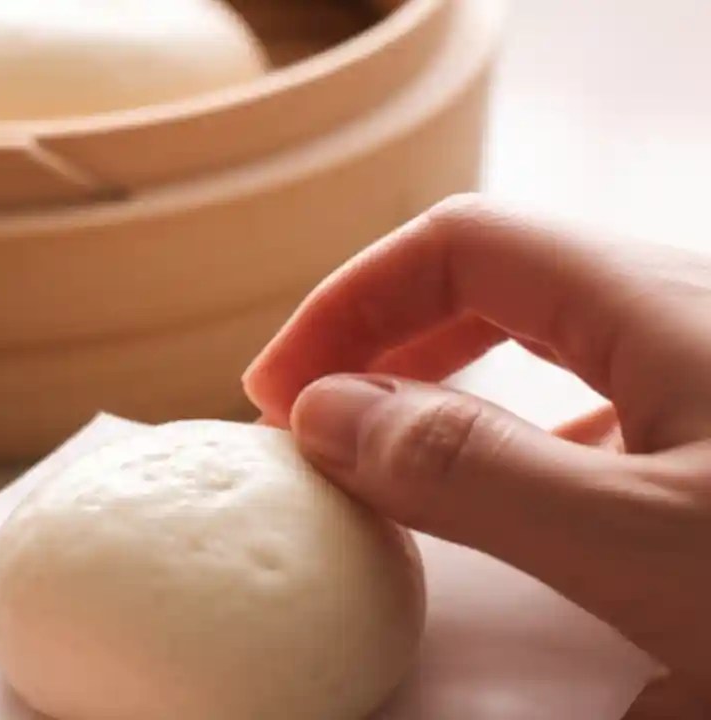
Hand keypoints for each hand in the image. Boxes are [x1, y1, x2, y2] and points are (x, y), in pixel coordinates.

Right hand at [243, 195, 710, 714]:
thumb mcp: (637, 536)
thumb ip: (473, 470)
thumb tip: (325, 411)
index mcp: (655, 301)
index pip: (459, 244)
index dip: (348, 303)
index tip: (275, 397)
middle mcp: (682, 318)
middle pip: (494, 282)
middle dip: (378, 339)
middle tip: (307, 424)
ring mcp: (709, 381)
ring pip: (546, 344)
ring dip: (442, 386)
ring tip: (379, 456)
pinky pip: (595, 413)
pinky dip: (514, 443)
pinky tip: (509, 503)